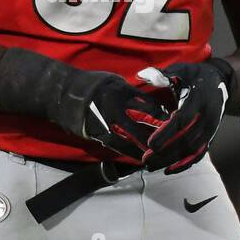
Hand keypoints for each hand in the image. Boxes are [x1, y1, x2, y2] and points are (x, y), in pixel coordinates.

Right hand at [0, 49, 169, 161]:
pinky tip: (141, 159)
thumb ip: (132, 92)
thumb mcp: (114, 81)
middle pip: (142, 124)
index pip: (148, 105)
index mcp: (121, 90)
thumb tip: (153, 104)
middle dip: (158, 137)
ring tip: (160, 157)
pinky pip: (116, 145)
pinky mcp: (95, 132)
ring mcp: (104, 120)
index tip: (177, 124)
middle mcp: (114, 106)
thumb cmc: (92, 85)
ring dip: (145, 149)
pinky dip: (129, 153)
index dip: (163, 116)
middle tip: (173, 146)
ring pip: (130, 138)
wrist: (63, 93)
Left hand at [143, 59, 236, 173]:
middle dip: (166, 152)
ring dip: (172, 160)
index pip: (183, 120)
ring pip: (192, 150)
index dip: (167, 133)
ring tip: (151, 166)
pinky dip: (185, 164)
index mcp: (199, 99)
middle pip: (187, 139)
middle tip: (145, 160)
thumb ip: (162, 74)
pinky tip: (168, 170)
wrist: (221, 82)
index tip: (150, 144)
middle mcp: (208, 116)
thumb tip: (142, 76)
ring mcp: (212, 128)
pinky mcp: (211, 136)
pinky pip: (200, 154)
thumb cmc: (195, 75)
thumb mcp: (181, 70)